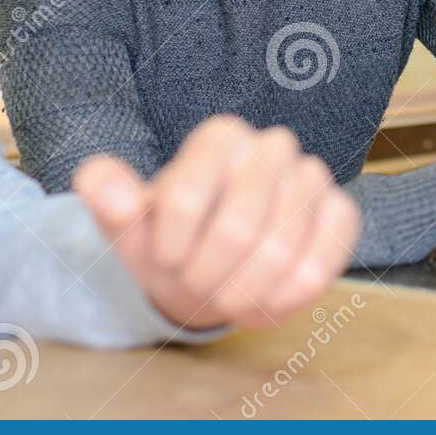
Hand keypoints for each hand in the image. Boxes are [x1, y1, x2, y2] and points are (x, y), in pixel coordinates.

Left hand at [72, 115, 359, 330]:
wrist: (215, 266)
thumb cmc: (170, 242)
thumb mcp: (128, 225)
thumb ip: (108, 198)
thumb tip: (94, 180)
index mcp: (219, 136)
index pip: (185, 199)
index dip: (170, 249)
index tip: (165, 258)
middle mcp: (272, 146)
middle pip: (237, 230)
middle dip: (207, 278)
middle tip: (197, 287)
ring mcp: (313, 178)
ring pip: (277, 254)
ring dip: (242, 293)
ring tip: (228, 293)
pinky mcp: (341, 215)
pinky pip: (319, 267)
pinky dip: (284, 298)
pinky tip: (266, 297)